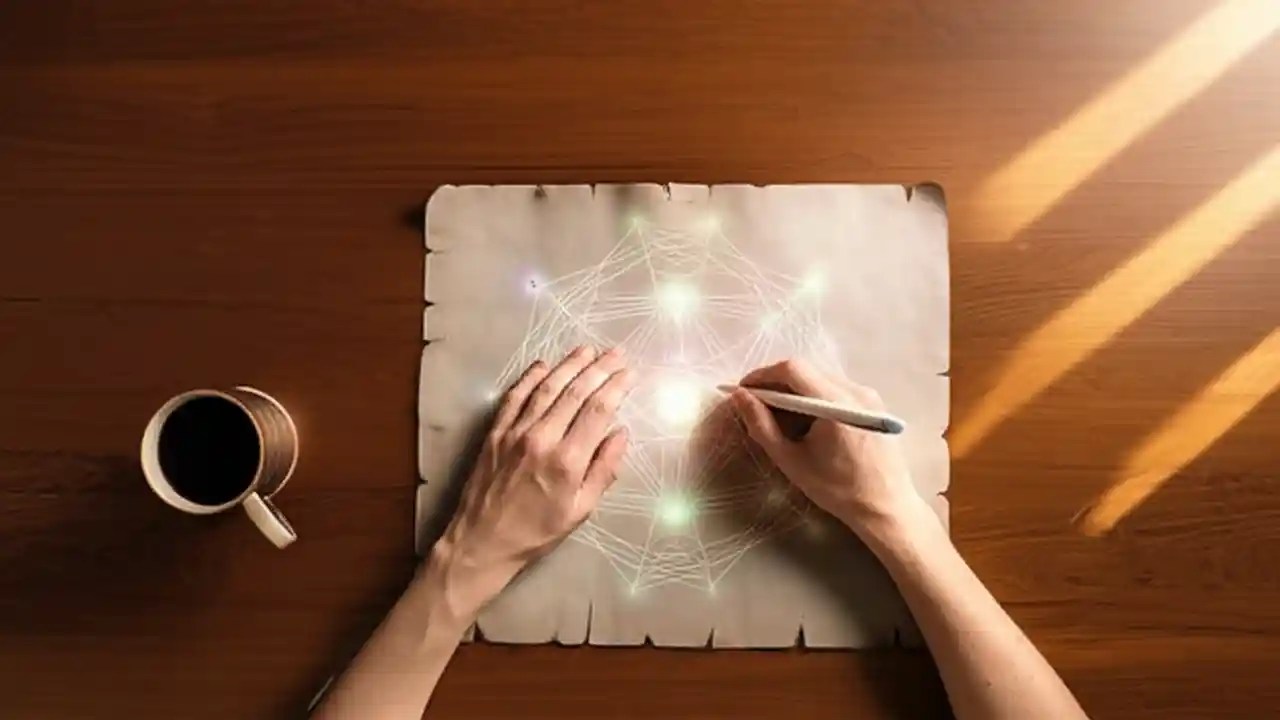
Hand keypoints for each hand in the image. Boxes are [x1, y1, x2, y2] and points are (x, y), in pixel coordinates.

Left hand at [431, 346, 634, 611]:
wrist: (482, 542)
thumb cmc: (536, 532)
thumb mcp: (581, 510)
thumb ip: (604, 470)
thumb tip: (621, 434)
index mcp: (567, 460)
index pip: (598, 410)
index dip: (616, 386)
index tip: (629, 372)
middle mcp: (541, 438)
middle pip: (575, 392)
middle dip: (599, 368)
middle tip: (616, 353)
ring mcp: (515, 432)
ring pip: (546, 387)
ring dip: (569, 365)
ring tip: (587, 350)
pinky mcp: (495, 432)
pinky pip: (515, 396)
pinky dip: (530, 377)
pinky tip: (544, 364)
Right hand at [729, 359, 927, 536]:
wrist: (886, 507)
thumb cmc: (837, 489)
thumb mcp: (792, 460)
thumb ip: (762, 426)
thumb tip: (739, 397)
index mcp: (836, 403)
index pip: (793, 369)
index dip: (762, 375)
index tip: (743, 391)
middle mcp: (856, 390)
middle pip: (807, 371)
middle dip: (777, 384)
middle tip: (757, 406)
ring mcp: (869, 394)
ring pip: (821, 379)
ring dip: (795, 392)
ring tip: (780, 417)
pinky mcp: (874, 403)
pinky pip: (836, 389)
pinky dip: (815, 398)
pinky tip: (806, 422)